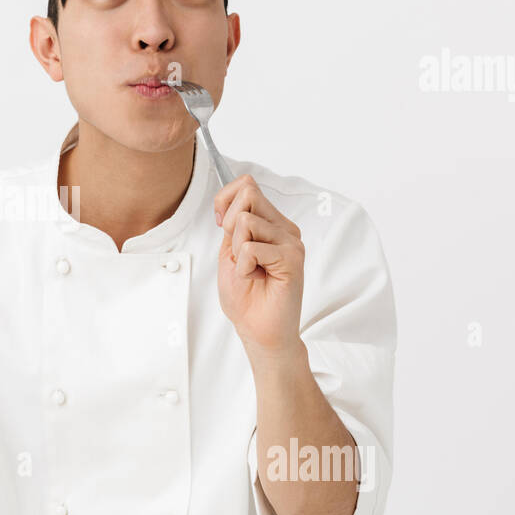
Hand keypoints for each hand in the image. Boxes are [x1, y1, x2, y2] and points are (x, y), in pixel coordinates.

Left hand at [213, 174, 305, 354]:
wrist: (258, 329)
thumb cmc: (245, 296)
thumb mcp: (229, 251)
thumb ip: (233, 224)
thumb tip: (230, 198)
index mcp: (271, 224)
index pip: (247, 185)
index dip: (225, 200)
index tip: (222, 225)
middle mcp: (284, 229)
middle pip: (248, 194)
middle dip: (231, 225)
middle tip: (239, 254)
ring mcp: (291, 242)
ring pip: (246, 222)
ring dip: (237, 251)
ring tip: (250, 271)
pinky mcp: (292, 258)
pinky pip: (252, 248)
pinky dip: (244, 267)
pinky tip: (256, 279)